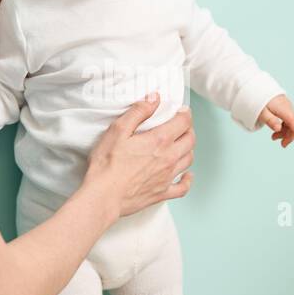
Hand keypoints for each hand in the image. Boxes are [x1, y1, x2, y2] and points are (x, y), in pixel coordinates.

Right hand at [82, 92, 195, 217]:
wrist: (104, 196)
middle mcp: (168, 158)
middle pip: (190, 140)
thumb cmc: (107, 164)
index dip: (185, 113)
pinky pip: (183, 187)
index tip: (181, 111)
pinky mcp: (162, 193)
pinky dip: (187, 180)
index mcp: (159, 140)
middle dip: (188, 129)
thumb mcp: (118, 130)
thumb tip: (155, 98)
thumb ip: (138, 112)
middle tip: (181, 125)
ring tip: (181, 144)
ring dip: (188, 149)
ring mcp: (167, 177)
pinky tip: (187, 176)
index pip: (183, 122)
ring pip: (188, 160)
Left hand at [259, 94, 293, 146]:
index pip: (293, 121)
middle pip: (293, 123)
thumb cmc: (258, 100)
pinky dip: (283, 126)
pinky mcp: (284, 108)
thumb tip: (278, 128)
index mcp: (283, 108)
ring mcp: (287, 107)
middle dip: (289, 135)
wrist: (258, 88)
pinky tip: (277, 130)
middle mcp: (288, 107)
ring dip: (285, 131)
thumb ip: (270, 120)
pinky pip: (288, 119)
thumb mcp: (262, 112)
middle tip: (282, 145)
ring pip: (291, 122)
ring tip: (274, 138)